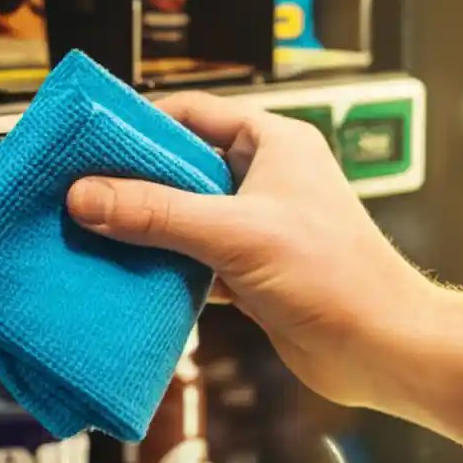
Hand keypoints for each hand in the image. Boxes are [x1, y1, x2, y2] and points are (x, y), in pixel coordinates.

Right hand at [66, 92, 438, 408]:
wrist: (382, 348)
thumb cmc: (333, 275)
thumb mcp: (235, 233)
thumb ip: (157, 213)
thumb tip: (86, 197)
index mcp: (274, 142)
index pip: (194, 113)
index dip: (141, 124)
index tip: (90, 139)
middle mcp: (267, 176)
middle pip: (183, 166)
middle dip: (134, 180)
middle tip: (80, 190)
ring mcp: (259, 224)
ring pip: (186, 214)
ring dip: (146, 226)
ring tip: (93, 232)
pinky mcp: (252, 268)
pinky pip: (195, 256)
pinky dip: (165, 265)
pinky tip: (130, 275)